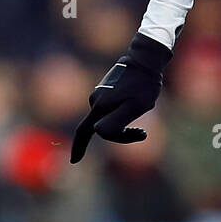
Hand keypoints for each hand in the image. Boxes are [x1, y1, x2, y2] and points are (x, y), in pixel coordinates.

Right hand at [70, 32, 170, 163]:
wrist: (147, 59)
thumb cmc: (143, 85)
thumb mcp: (135, 106)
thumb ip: (116, 121)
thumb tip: (97, 132)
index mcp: (100, 106)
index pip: (84, 131)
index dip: (79, 147)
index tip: (74, 162)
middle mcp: (95, 100)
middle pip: (102, 128)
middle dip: (122, 136)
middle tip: (143, 134)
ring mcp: (100, 94)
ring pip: (109, 120)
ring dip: (126, 125)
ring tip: (144, 115)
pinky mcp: (107, 91)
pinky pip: (112, 111)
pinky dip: (125, 115)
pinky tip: (139, 103)